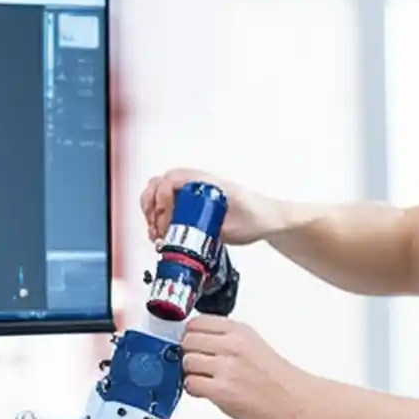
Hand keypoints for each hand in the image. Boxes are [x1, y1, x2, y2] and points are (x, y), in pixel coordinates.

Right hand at [139, 168, 283, 244]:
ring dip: (151, 213)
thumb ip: (211, 230)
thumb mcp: (235, 227)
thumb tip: (185, 237)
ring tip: (156, 234)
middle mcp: (196, 183)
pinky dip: (158, 218)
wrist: (268, 219)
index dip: (162, 201)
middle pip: (158, 184)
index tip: (164, 221)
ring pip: (158, 194)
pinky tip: (162, 234)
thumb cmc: (256, 217)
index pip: (171, 180)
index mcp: (206, 182)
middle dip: (149, 207)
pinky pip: (167, 204)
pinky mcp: (191, 204)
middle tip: (154, 229)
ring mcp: (192, 192)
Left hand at [180, 314, 312, 418]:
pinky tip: (206, 390)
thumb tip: (198, 340)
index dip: (191, 334)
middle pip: (188, 340)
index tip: (193, 342)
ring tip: (205, 378)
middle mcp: (232, 345)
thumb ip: (226, 338)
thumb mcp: (253, 343)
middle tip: (199, 362)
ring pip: (187, 362)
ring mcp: (226, 368)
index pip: (197, 322)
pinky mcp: (222, 390)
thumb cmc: (276, 376)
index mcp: (239, 331)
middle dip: (189, 352)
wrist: (293, 399)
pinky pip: (191, 384)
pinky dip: (194, 389)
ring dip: (191, 372)